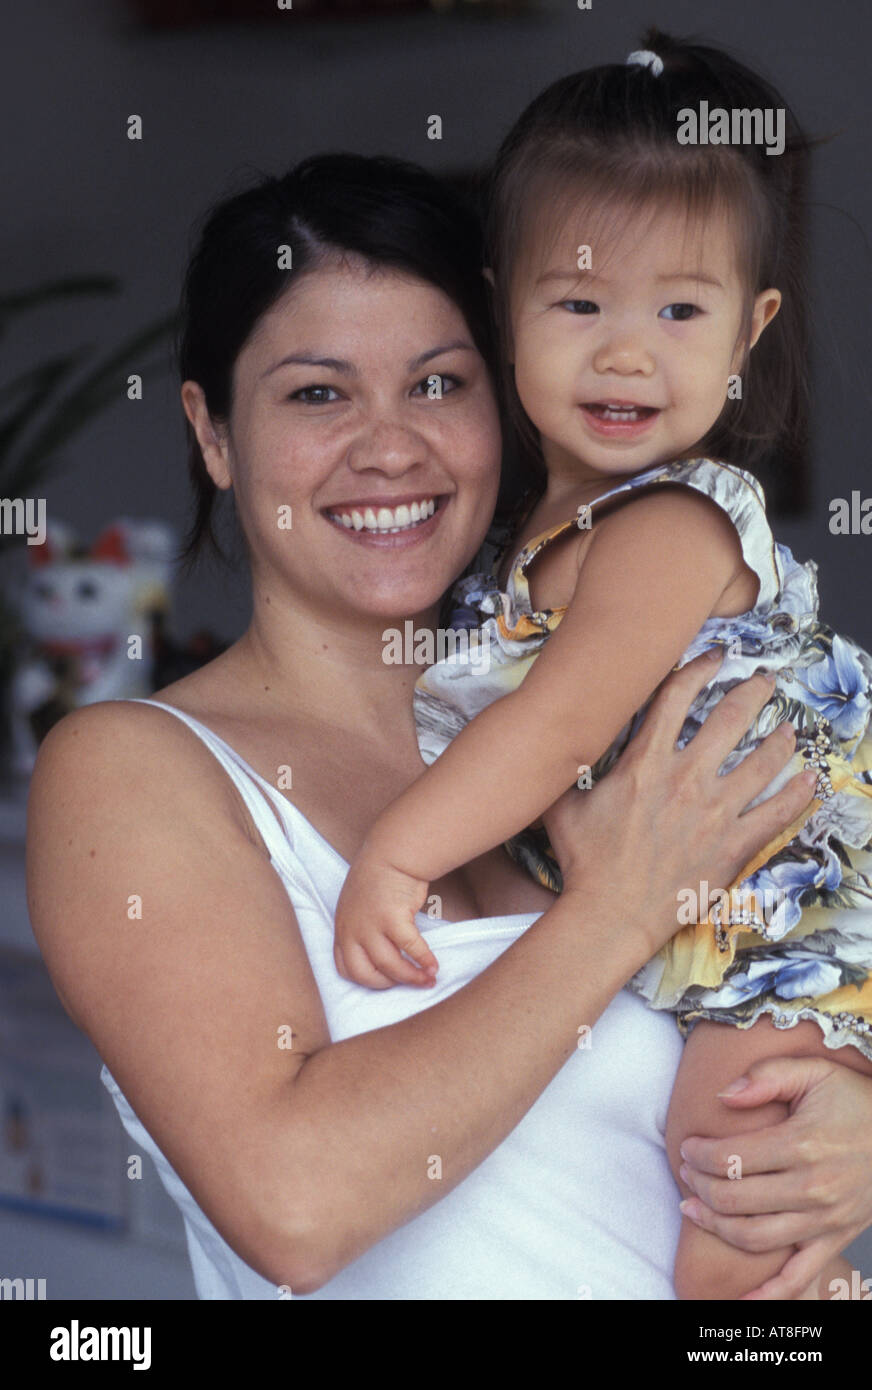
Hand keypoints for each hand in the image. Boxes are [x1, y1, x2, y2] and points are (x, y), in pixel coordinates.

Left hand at [333, 849, 437, 989]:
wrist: (391, 854)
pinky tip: (434, 966)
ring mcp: (370, 926)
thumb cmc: (378, 876)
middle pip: (365, 974)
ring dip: (411, 977)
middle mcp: (351, 930)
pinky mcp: (392, 919)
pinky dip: (424, 961)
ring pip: (389, 965)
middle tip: (407, 984)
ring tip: (428, 980)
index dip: (367, 980)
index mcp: (342, 928)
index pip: (345, 967)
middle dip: (388, 984)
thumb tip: (382, 950)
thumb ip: (361, 928)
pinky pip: (410, 948)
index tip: (386, 980)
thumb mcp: (357, 905)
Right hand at [542, 650, 817, 959]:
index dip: (699, 668)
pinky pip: (776, 813)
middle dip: (753, 693)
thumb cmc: (584, 861)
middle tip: (765, 682)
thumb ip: (570, 771)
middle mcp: (686, 778)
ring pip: (762, 761)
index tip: (716, 658)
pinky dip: (797, 795)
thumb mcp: (562, 804)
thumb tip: (558, 747)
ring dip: (780, 740)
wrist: (611, 913)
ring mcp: (714, 812)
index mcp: (646, 762)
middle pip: (731, 718)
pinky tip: (808, 781)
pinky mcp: (733, 845)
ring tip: (789, 729)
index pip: (677, 696)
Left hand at [678, 1055, 871, 1298]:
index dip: (699, 1155)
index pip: (732, 1159)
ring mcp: (824, 1220)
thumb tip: (724, 1095)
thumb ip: (766, 1076)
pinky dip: (768, 1294)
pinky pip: (799, 1277)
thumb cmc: (856, 1101)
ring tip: (694, 1210)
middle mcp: (812, 1188)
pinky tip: (741, 1297)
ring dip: (716, 1227)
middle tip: (685, 1175)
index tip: (686, 1148)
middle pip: (736, 1199)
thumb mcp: (814, 1071)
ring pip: (755, 1237)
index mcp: (802, 1144)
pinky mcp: (835, 1240)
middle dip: (700, 1188)